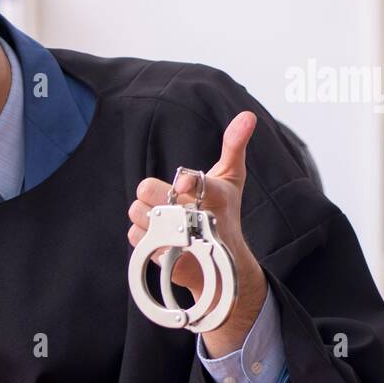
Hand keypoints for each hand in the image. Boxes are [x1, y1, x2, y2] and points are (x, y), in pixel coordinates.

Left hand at [127, 110, 267, 356]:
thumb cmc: (224, 214)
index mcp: (216, 195)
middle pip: (148, 189)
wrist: (224, 267)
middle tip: (165, 200)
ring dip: (145, 215)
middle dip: (152, 193)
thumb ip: (234, 146)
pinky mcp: (168, 262)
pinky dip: (143, 235)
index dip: (185, 181)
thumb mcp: (232, 180)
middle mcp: (201, 220)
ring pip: (137, 212)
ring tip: (163, 219)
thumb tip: (247, 115)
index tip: (182, 185)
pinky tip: (160, 238)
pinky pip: (136, 236)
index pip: (193, 181)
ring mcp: (184, 242)